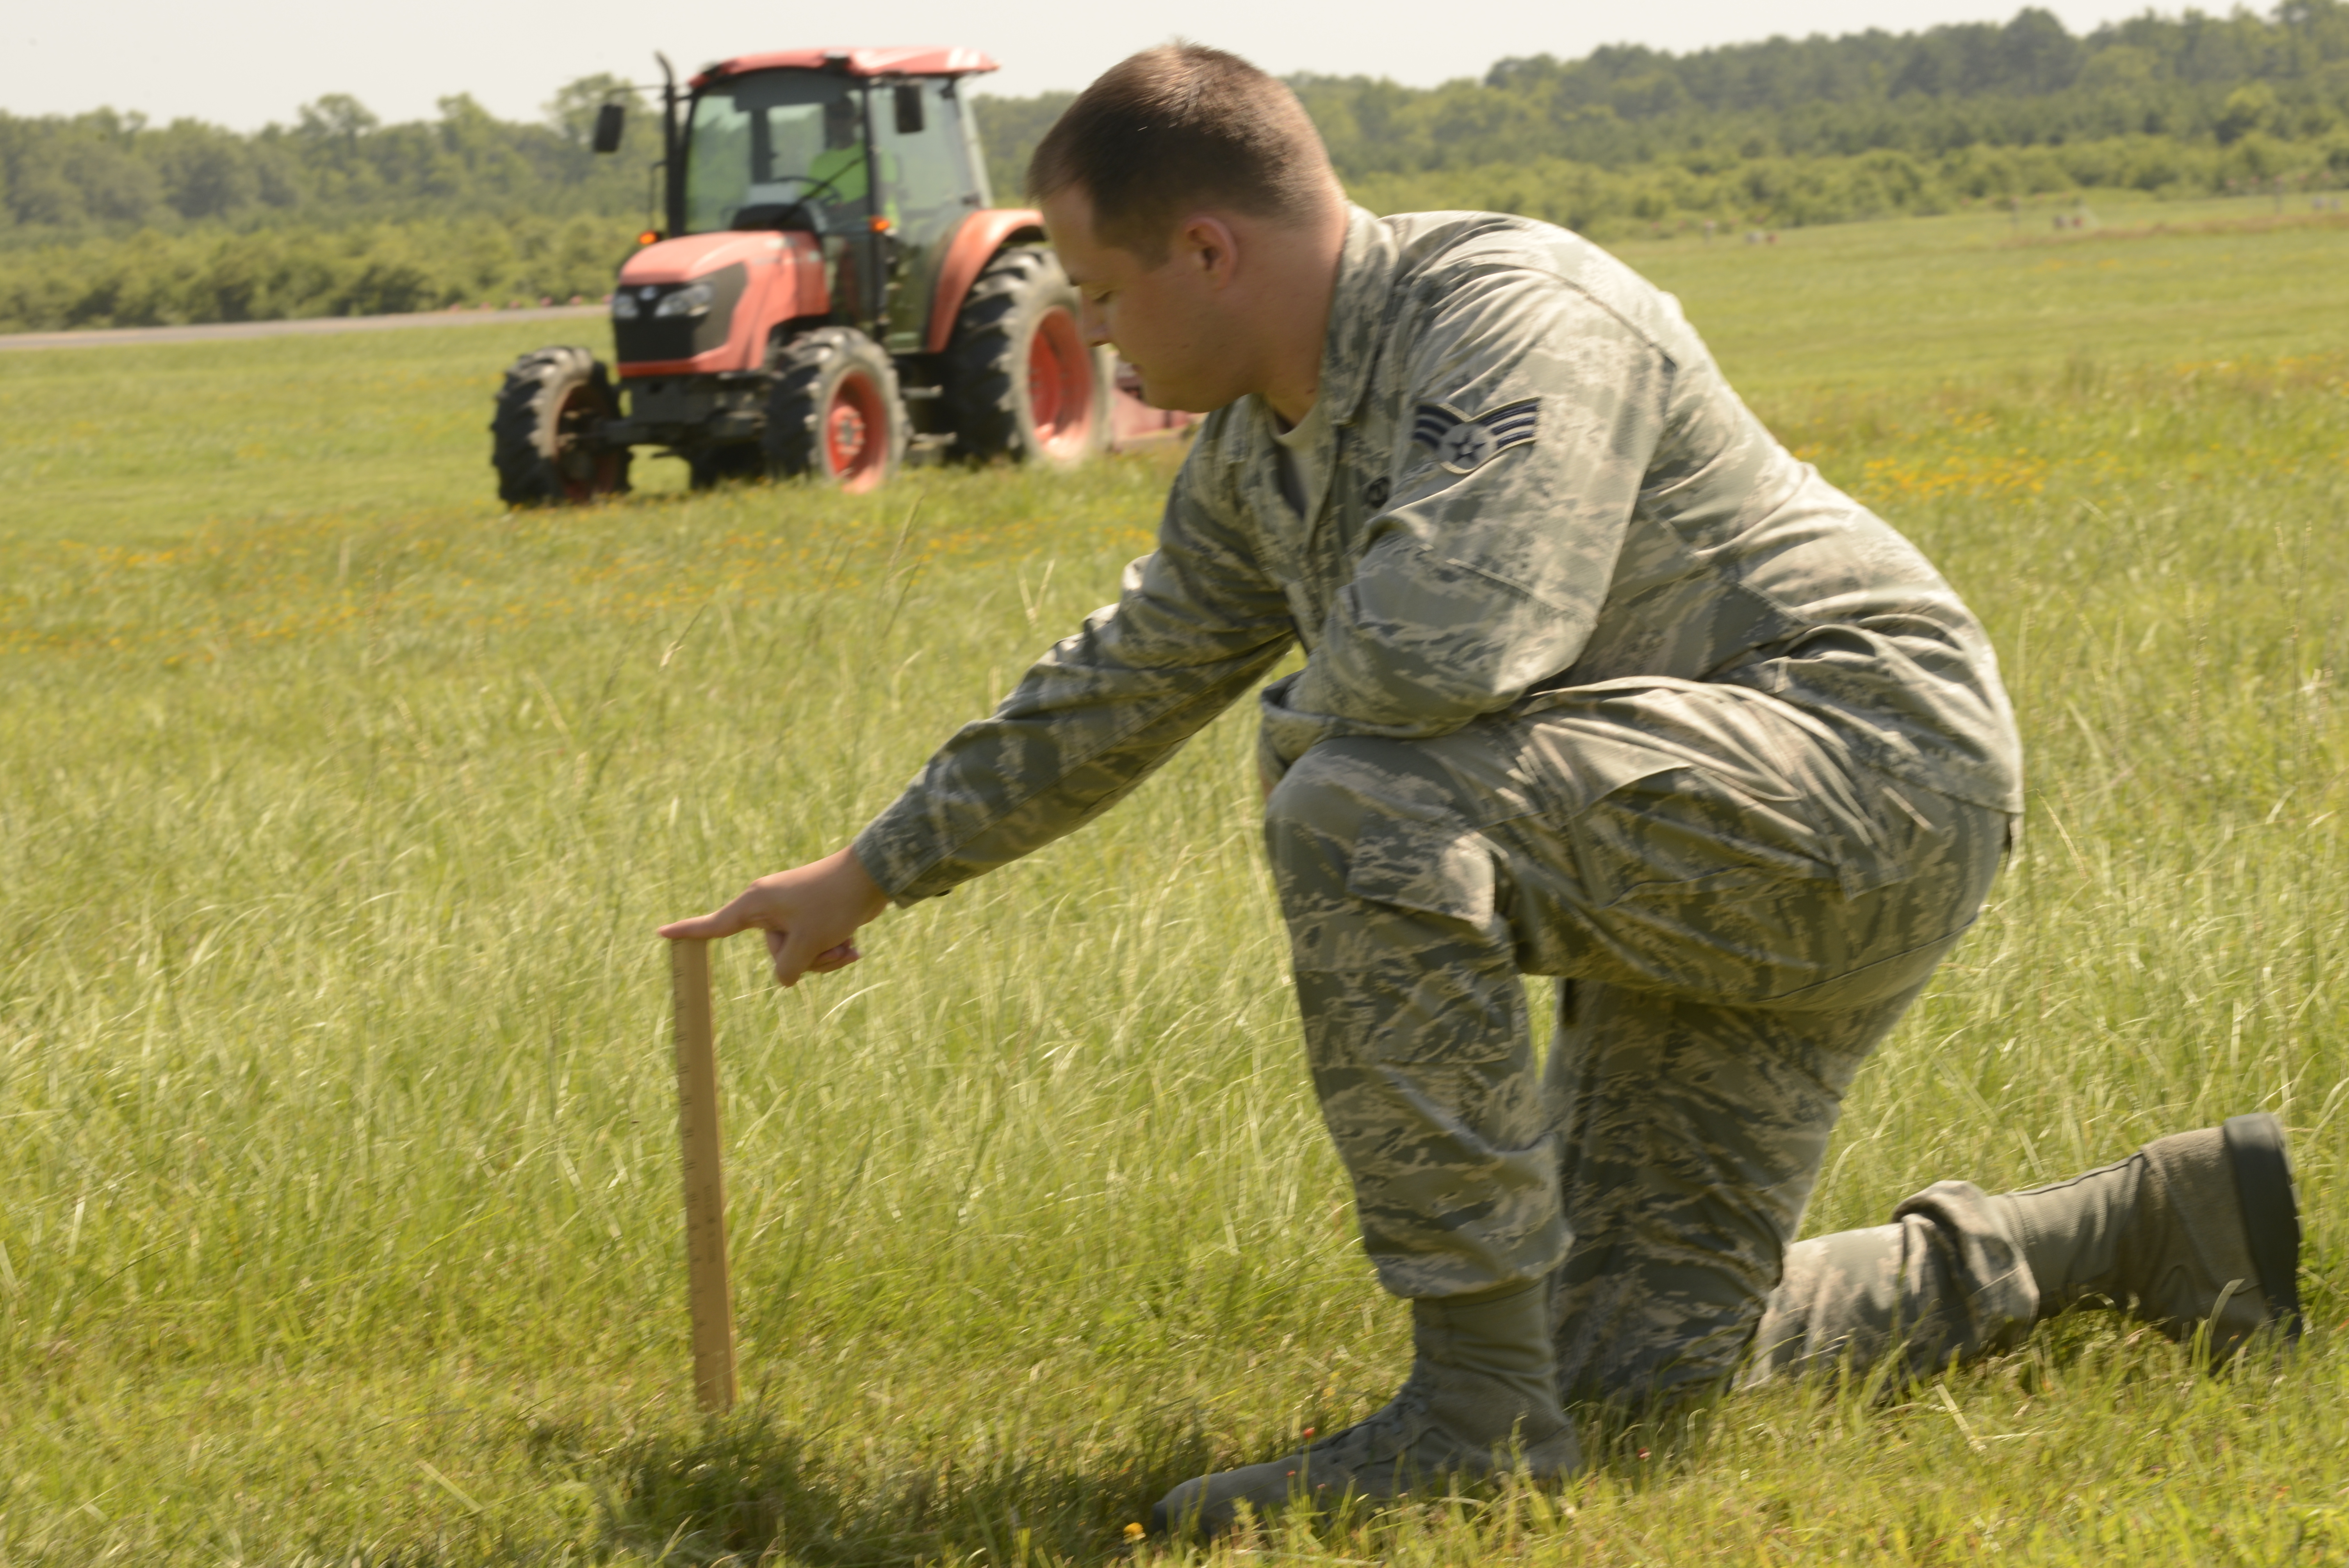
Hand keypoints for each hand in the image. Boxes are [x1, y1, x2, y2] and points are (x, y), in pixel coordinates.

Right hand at [658, 847, 890, 987]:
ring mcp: (792, 912)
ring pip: (799, 955)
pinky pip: (815, 947)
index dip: (688, 932)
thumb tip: (787, 977)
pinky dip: (834, 949)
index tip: (660, 933)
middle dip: (807, 959)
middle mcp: (769, 907)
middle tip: (832, 944)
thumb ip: (787, 969)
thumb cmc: (834, 902)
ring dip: (825, 957)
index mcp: (757, 904)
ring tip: (847, 943)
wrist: (872, 877)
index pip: (715, 925)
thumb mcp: (807, 943)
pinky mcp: (812, 917)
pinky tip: (854, 944)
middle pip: (775, 955)